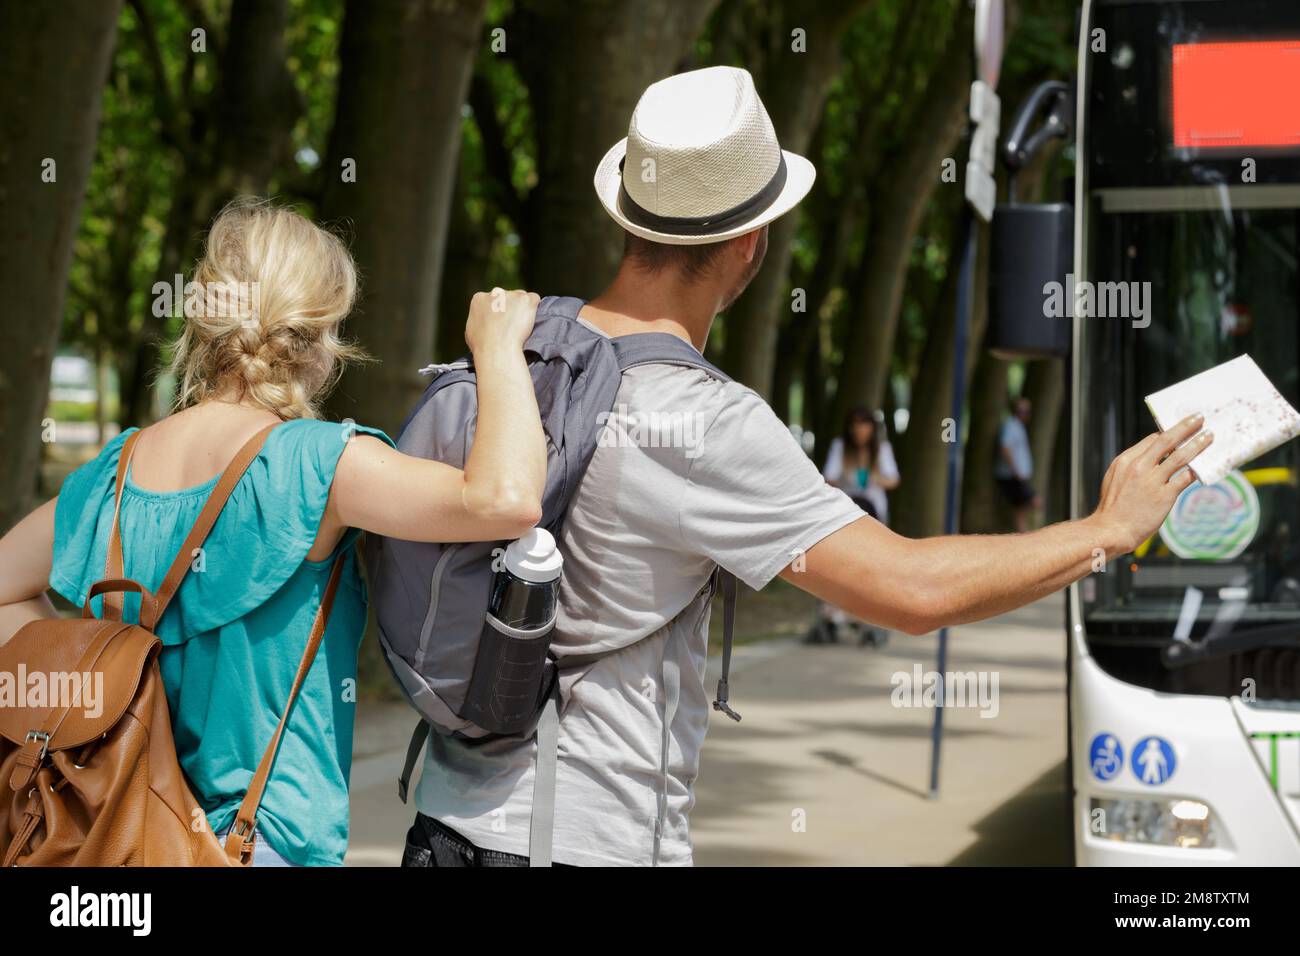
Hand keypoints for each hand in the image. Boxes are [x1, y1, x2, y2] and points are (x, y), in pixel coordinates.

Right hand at [465, 288, 539, 355]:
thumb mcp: (471, 330)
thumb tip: (484, 323)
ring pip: (521, 298)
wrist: (497, 349)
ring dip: (522, 309)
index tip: (501, 322)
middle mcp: (495, 293)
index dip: (498, 311)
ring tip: (520, 327)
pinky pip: (534, 299)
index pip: (492, 300)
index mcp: (479, 298)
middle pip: (507, 297)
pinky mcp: (526, 299)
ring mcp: (511, 295)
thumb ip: (479, 321)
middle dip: (510, 308)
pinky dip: (534, 309)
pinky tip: (530, 322)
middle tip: (512, 326)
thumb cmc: (482, 345)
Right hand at [1091, 413, 1211, 553]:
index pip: (1152, 440)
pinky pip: (1185, 478)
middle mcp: (1139, 467)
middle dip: (1185, 427)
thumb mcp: (1115, 479)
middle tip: (1199, 418)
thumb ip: (1133, 467)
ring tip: (1209, 436)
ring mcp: (1152, 481)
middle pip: (1166, 440)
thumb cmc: (1113, 507)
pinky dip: (1197, 470)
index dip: (1169, 433)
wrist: (1111, 530)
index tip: (1182, 429)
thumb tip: (1155, 459)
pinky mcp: (1164, 496)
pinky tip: (1206, 466)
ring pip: (1180, 456)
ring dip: (1197, 444)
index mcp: (1125, 460)